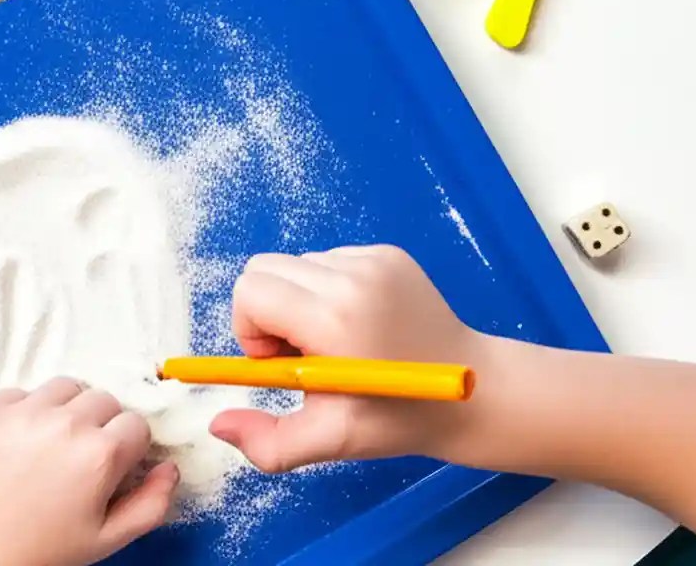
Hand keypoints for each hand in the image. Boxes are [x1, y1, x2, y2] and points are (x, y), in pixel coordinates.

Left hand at [0, 377, 179, 565]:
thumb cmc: (41, 551)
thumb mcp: (107, 539)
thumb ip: (151, 504)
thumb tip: (170, 468)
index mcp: (100, 454)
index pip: (136, 423)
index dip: (128, 447)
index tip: (112, 465)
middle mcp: (64, 423)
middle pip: (105, 399)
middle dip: (101, 425)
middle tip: (81, 458)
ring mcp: (22, 412)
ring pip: (65, 387)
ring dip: (67, 409)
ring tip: (52, 444)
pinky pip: (22, 392)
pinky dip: (26, 411)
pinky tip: (19, 445)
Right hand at [210, 245, 485, 471]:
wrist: (477, 392)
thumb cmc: (401, 418)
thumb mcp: (331, 440)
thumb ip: (269, 442)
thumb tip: (218, 425)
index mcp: (333, 318)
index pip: (250, 291)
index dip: (251, 330)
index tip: (279, 361)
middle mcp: (352, 276)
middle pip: (262, 269)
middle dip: (266, 313)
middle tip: (301, 353)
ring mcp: (372, 259)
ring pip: (294, 265)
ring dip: (297, 302)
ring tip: (334, 340)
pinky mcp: (387, 253)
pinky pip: (326, 260)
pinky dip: (325, 290)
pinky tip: (357, 323)